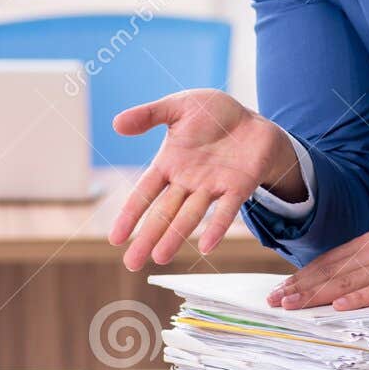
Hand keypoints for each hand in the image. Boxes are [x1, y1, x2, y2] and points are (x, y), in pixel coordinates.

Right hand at [108, 90, 304, 269]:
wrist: (252, 119)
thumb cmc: (213, 114)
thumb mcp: (178, 106)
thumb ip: (149, 115)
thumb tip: (116, 123)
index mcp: (170, 164)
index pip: (144, 193)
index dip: (131, 214)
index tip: (115, 239)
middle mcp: (188, 181)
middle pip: (164, 213)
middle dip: (148, 237)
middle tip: (132, 263)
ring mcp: (212, 186)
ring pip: (190, 216)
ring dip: (175, 236)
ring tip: (160, 258)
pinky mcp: (238, 187)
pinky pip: (225, 210)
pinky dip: (216, 227)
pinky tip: (206, 246)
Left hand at [267, 225, 368, 310]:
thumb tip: (340, 287)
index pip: (328, 261)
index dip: (302, 276)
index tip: (280, 291)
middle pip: (331, 271)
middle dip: (300, 287)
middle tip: (274, 303)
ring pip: (348, 281)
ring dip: (318, 294)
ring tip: (293, 306)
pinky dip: (359, 299)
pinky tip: (339, 309)